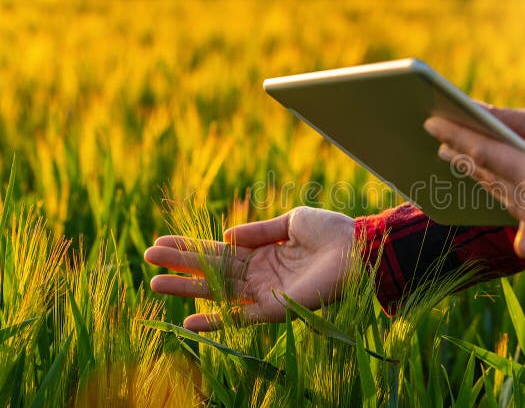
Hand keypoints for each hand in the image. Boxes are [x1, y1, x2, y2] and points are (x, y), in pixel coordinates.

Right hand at [145, 206, 355, 330]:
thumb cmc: (331, 232)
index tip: (161, 241)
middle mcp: (260, 274)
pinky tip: (188, 321)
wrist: (358, 248)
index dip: (191, 246)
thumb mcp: (291, 220)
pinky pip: (240, 317)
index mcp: (263, 252)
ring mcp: (265, 292)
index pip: (218, 250)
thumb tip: (226, 236)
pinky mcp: (276, 309)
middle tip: (147, 258)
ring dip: (186, 289)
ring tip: (155, 283)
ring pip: (218, 292)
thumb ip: (258, 230)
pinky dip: (215, 320)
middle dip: (180, 264)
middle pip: (211, 270)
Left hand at [423, 105, 524, 268]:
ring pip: (512, 213)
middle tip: (446, 146)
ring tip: (481, 171)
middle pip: (492, 185)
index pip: (485, 155)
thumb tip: (481, 110)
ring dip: (496, 191)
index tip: (432, 125)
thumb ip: (521, 122)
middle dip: (467, 162)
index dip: (455, 137)